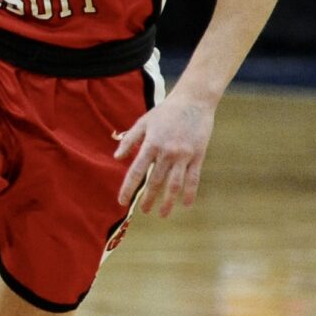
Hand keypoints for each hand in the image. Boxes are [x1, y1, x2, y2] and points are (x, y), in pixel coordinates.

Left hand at [113, 96, 215, 217]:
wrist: (193, 101)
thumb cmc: (165, 111)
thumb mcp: (143, 122)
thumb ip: (130, 140)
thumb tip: (117, 158)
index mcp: (151, 144)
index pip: (136, 171)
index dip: (128, 188)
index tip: (122, 201)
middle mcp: (167, 152)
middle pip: (155, 181)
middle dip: (148, 199)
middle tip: (143, 211)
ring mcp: (184, 155)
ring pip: (174, 184)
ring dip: (168, 201)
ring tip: (161, 214)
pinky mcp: (198, 156)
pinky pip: (193, 179)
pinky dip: (189, 193)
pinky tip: (185, 205)